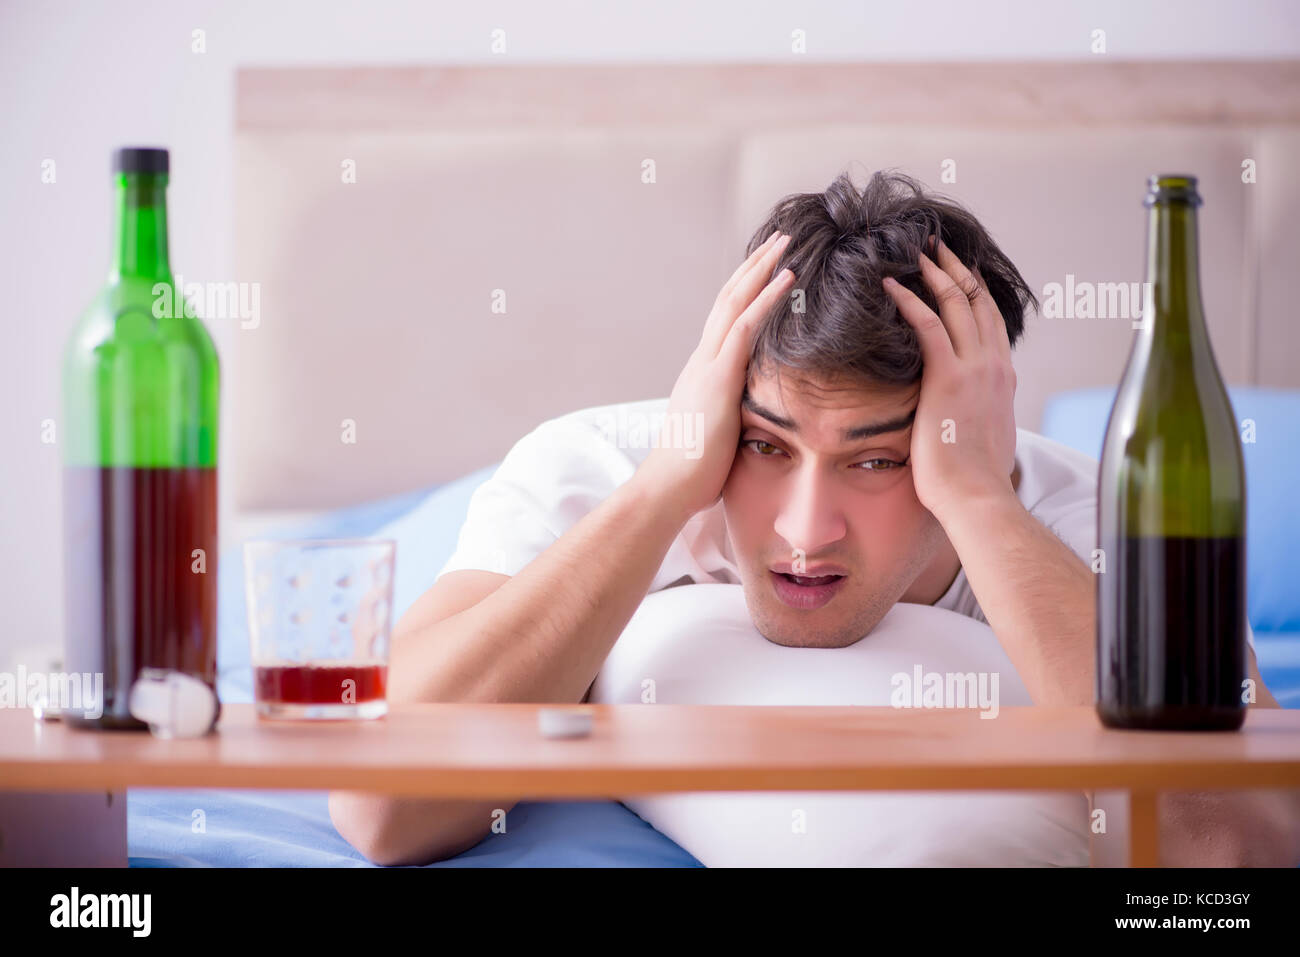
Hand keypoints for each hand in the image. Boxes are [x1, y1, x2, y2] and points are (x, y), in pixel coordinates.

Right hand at [635, 230, 795, 519]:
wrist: (667, 489)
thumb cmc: (692, 473)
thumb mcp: (719, 434)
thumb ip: (735, 415)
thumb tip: (757, 418)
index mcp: (702, 373)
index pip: (723, 320)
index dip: (744, 291)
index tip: (765, 268)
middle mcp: (701, 361)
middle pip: (727, 300)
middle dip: (753, 267)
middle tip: (779, 241)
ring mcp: (707, 366)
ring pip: (734, 303)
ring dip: (761, 271)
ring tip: (785, 246)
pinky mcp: (717, 379)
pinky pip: (743, 328)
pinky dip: (766, 300)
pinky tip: (787, 280)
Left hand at [881, 237, 1017, 521]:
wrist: (976, 495)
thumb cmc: (974, 477)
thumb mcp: (987, 434)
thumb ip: (979, 410)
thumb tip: (966, 411)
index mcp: (1004, 377)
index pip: (992, 320)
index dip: (975, 291)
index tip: (959, 272)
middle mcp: (994, 364)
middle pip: (978, 301)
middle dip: (957, 269)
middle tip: (936, 246)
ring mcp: (975, 368)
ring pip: (957, 303)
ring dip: (934, 274)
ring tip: (914, 252)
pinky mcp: (948, 377)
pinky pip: (928, 325)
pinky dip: (908, 300)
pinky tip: (889, 285)